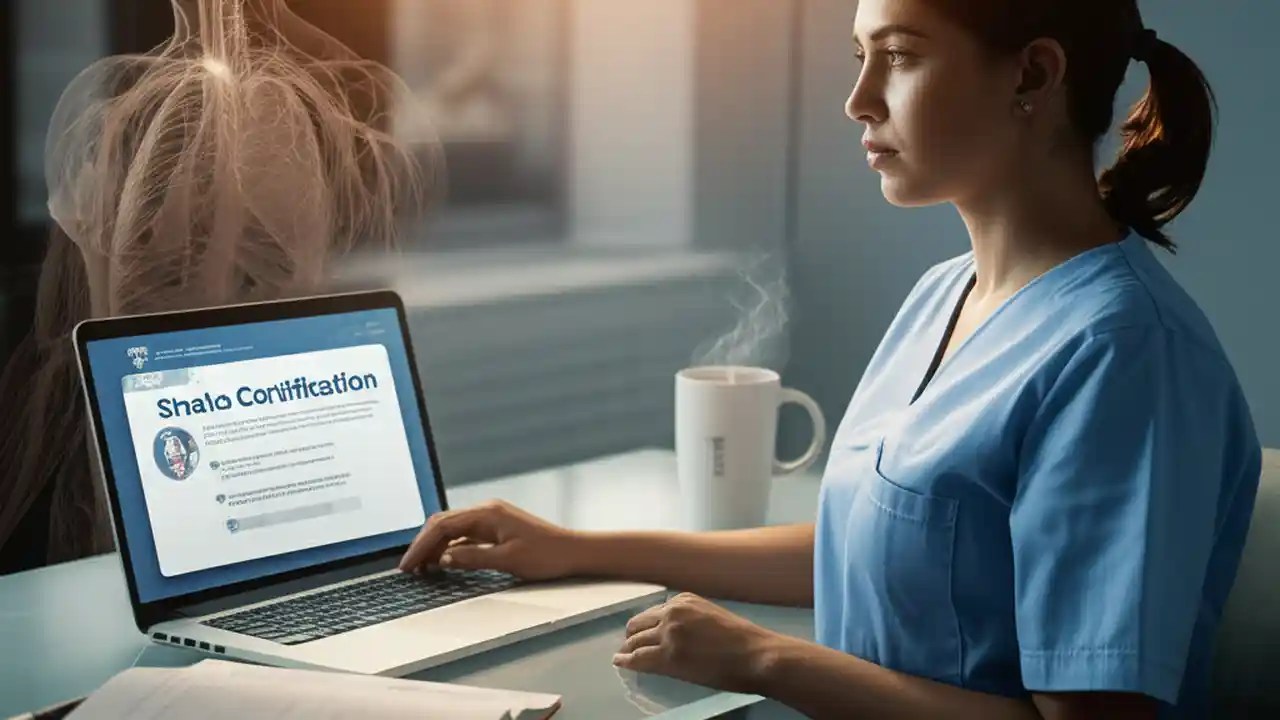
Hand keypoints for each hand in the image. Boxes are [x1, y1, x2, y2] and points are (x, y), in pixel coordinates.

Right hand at [398, 500, 579, 580]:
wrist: (573, 551)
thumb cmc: (546, 555)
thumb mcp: (508, 561)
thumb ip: (473, 558)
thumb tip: (444, 559)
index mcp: (487, 513)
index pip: (442, 526)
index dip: (421, 546)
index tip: (408, 565)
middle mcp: (486, 510)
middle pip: (443, 523)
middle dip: (423, 545)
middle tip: (409, 569)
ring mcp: (491, 518)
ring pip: (452, 528)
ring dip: (435, 546)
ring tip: (422, 568)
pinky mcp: (496, 527)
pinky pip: (465, 534)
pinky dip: (451, 547)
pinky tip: (444, 563)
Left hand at [613, 593, 779, 693]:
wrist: (755, 654)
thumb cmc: (742, 640)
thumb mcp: (711, 616)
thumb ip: (689, 619)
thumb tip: (674, 635)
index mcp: (684, 599)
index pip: (653, 612)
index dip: (645, 626)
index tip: (640, 634)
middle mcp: (672, 611)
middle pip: (639, 624)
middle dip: (632, 636)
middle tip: (629, 647)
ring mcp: (668, 633)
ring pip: (635, 642)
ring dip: (628, 650)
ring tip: (622, 656)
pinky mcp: (667, 656)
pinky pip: (638, 658)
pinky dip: (626, 661)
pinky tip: (620, 662)